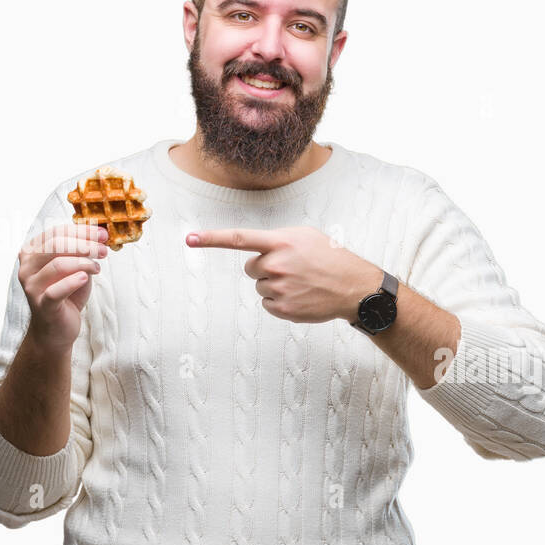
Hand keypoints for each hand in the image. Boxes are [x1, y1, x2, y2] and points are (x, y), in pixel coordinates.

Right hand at [19, 223, 109, 351]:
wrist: (56, 329)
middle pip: (56, 245)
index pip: (56, 233)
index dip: (81, 231)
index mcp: (32, 252)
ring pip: (58, 264)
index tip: (103, 233)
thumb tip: (99, 234)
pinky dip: (73, 281)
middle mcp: (27, 267)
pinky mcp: (42, 305)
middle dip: (84, 244)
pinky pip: (57, 290)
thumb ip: (81, 252)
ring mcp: (32, 286)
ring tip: (98, 267)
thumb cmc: (66, 295)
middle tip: (104, 250)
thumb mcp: (75, 268)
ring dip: (84, 262)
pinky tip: (86, 277)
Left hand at [185, 226, 378, 323]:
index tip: (189, 239)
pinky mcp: (282, 308)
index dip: (211, 238)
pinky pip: (267, 304)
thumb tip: (257, 249)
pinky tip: (301, 297)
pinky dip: (280, 302)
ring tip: (301, 283)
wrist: (354, 287)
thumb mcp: (306, 236)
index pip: (239, 239)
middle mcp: (276, 265)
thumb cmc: (330, 258)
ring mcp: (279, 289)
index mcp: (280, 242)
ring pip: (260, 287)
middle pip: (251, 268)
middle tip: (292, 270)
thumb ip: (278, 239)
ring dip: (275, 285)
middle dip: (266, 268)